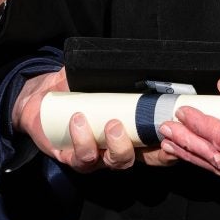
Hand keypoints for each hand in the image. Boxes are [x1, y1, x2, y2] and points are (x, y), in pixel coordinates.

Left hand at [12, 69, 168, 172]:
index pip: (156, 147)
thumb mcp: (99, 80)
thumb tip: (138, 57)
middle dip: (151, 150)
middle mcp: (116, 149)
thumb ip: (117, 74)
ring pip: (115, 161)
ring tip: (111, 123)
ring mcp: (97, 157)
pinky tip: (78, 120)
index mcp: (129, 134)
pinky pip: (82, 157)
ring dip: (117, 144)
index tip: (178, 132)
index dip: (170, 147)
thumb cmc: (75, 89)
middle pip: (142, 159)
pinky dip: (82, 140)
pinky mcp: (73, 158)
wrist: (40, 99)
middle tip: (149, 129)